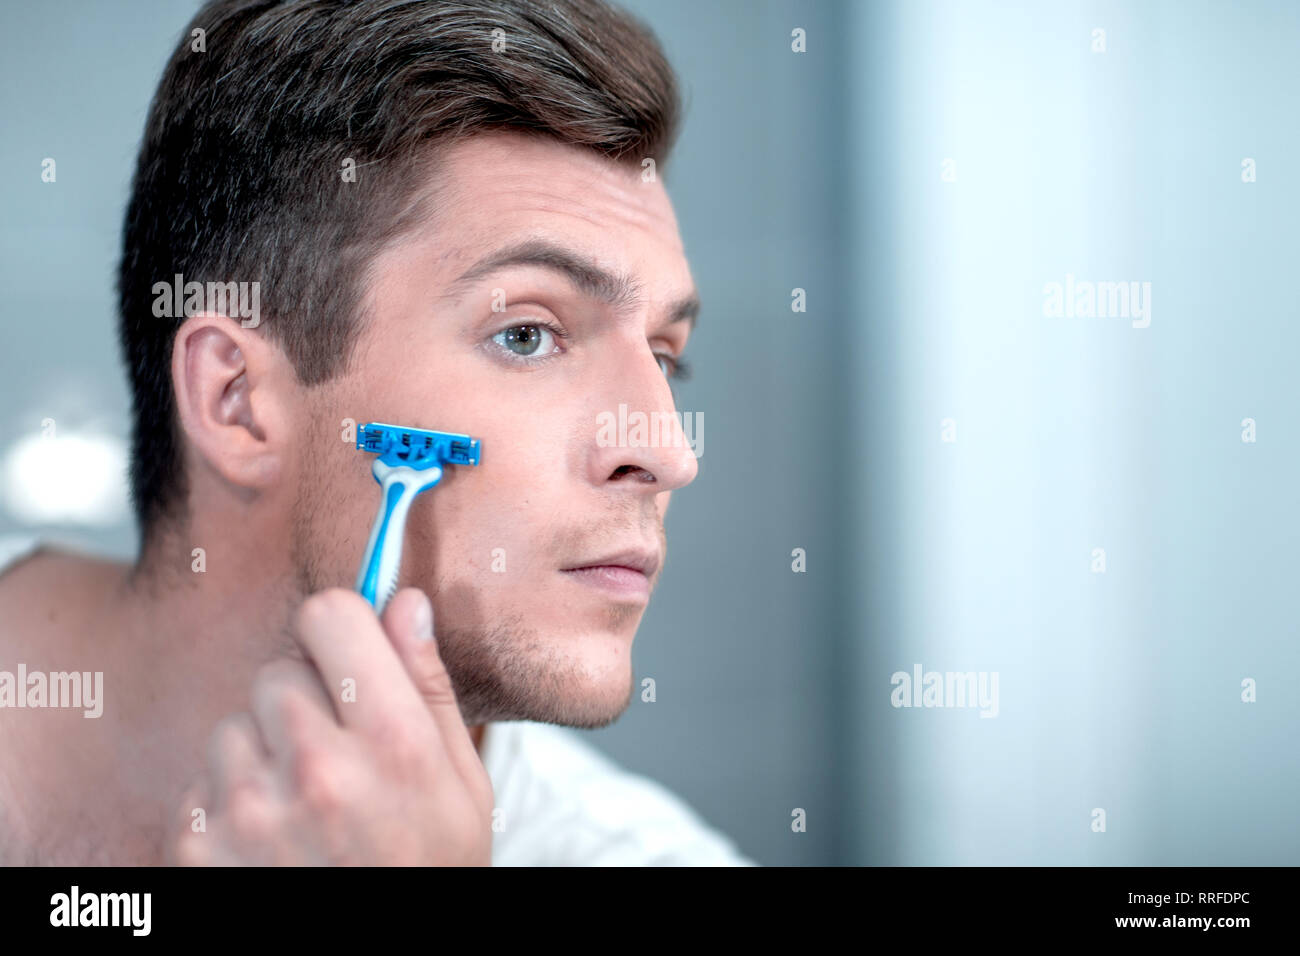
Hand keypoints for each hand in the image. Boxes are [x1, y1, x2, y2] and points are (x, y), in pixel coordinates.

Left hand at [168, 587, 493, 864]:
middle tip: (336, 756)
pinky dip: (227, 805)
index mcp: (395, 742)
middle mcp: (320, 770)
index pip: (330, 615)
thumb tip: (404, 601)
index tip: (346, 652)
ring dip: (262, 755)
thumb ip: (429, 686)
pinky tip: (271, 842)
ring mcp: (251, 812)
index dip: (339, 629)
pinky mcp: (200, 848)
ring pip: (234, 725)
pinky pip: (201, 783)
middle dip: (304, 700)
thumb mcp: (461, 784)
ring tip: (305, 809)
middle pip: (278, 669)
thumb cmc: (429, 873)